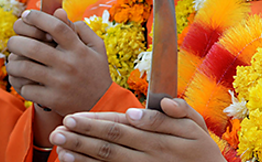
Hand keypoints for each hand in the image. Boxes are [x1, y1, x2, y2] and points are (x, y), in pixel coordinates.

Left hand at [6, 9, 111, 115]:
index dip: (38, 17)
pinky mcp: (52, 100)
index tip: (27, 15)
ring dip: (13, 62)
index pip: (56, 26)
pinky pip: (26, 88)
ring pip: (23, 67)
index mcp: (78, 49)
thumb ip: (81, 28)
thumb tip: (59, 13)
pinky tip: (23, 79)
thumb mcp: (97, 47)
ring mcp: (59, 83)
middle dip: (16, 41)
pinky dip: (20, 83)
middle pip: (32, 46)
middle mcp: (68, 64)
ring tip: (14, 60)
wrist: (101, 103)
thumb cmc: (96, 71)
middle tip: (14, 41)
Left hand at [50, 98, 223, 161]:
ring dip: (81, 154)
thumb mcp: (197, 126)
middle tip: (58, 129)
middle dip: (81, 136)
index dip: (96, 122)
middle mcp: (148, 155)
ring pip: (107, 161)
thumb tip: (149, 105)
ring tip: (60, 147)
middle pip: (109, 144)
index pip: (121, 127)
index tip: (73, 116)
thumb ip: (177, 112)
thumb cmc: (202, 149)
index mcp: (159, 137)